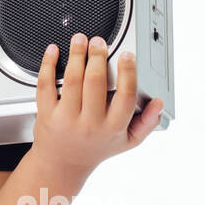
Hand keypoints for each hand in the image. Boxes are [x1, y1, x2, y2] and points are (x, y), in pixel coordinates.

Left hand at [31, 33, 163, 176]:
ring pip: (72, 80)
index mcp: (113, 128)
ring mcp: (66, 118)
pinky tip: (53, 51)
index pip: (125, 96)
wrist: (63, 165)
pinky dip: (48, 65)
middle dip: (98, 56)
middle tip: (99, 41)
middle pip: (95, 82)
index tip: (127, 55)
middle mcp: (89, 123)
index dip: (128, 72)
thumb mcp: (127, 141)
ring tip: (80, 40)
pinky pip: (46, 85)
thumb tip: (159, 102)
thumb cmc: (96, 149)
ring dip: (76, 55)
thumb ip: (147, 123)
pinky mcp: (46, 114)